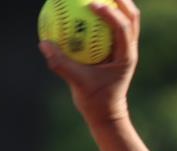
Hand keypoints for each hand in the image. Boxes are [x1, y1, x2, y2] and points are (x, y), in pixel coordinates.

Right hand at [39, 0, 139, 123]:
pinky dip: (103, 15)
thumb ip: (61, 64)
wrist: (106, 114)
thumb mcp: (77, 84)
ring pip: (126, 18)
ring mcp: (125, 48)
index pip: (122, 28)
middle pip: (131, 16)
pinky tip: (86, 6)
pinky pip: (112, 27)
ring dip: (115, 3)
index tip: (92, 4)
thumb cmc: (95, 101)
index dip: (110, 13)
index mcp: (125, 56)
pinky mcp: (117, 50)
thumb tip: (44, 44)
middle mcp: (128, 49)